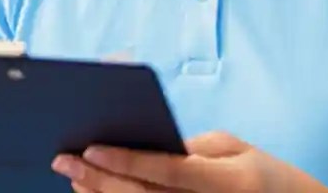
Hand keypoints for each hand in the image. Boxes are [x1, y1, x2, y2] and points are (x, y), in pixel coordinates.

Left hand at [51, 132, 327, 192]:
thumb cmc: (262, 175)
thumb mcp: (236, 148)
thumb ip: (192, 147)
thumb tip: (145, 146)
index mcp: (225, 180)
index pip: (166, 170)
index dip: (126, 161)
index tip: (90, 148)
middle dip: (99, 180)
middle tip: (65, 161)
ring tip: (75, 179)